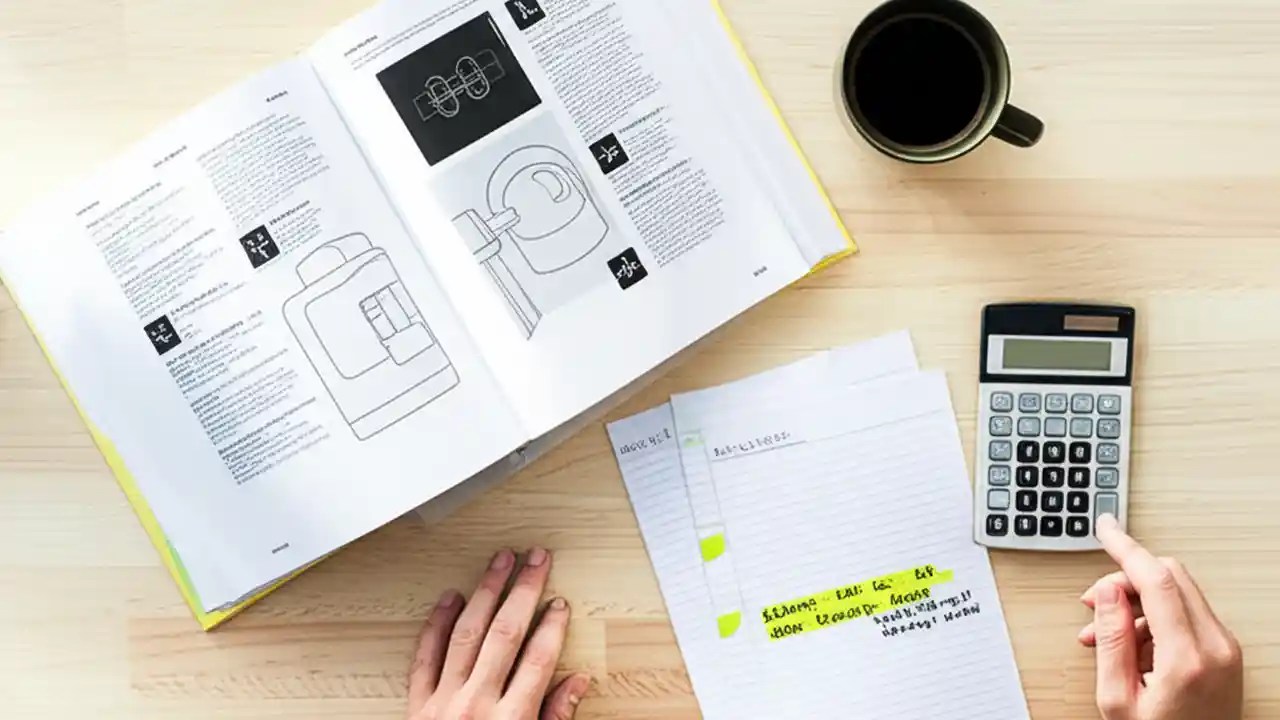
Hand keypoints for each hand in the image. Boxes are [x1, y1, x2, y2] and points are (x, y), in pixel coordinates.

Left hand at [407, 547, 590, 719]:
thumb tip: (577, 683)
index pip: (538, 660)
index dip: (552, 627)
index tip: (560, 603)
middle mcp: (476, 707)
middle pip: (506, 634)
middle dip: (524, 591)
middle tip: (536, 559)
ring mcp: (443, 703)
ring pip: (467, 633)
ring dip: (486, 592)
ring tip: (499, 562)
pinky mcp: (417, 706)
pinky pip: (425, 656)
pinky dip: (437, 624)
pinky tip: (449, 598)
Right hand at [1078, 514, 1242, 719]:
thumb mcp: (1117, 700)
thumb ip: (1110, 641)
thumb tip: (1106, 594)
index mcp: (1188, 658)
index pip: (1157, 580)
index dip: (1126, 549)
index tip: (1106, 528)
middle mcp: (1217, 647)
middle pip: (1170, 577)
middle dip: (1126, 578)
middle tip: (1093, 601)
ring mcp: (1226, 650)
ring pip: (1177, 593)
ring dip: (1136, 602)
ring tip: (1103, 634)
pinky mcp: (1225, 654)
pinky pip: (1187, 615)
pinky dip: (1154, 618)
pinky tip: (1129, 645)